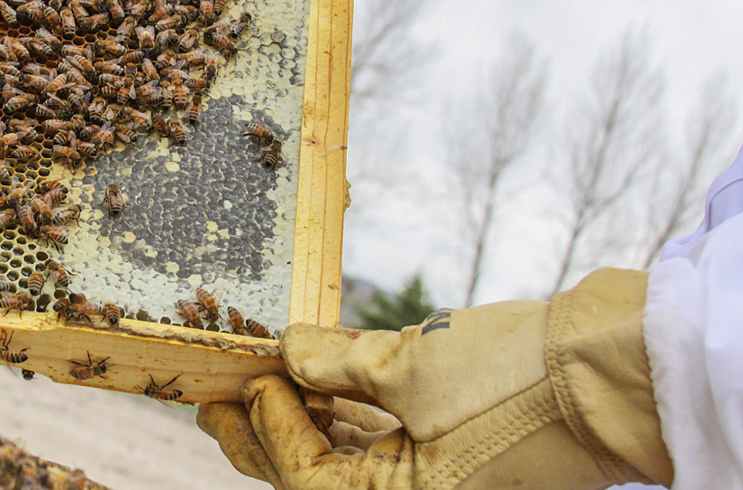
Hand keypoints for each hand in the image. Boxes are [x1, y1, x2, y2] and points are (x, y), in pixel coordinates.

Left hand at [199, 269, 672, 489]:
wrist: (612, 370)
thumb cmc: (518, 380)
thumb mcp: (412, 368)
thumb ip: (338, 362)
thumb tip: (288, 350)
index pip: (307, 476)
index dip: (267, 426)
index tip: (245, 376)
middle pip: (319, 472)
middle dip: (265, 435)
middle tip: (216, 403)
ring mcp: (437, 476)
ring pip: (349, 453)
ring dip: (304, 417)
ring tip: (261, 385)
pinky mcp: (453, 446)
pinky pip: (385, 437)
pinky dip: (349, 409)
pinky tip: (321, 381)